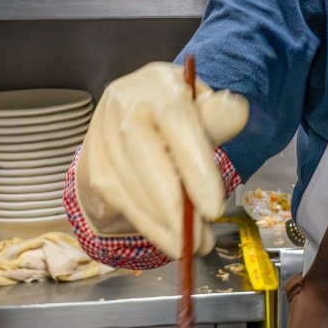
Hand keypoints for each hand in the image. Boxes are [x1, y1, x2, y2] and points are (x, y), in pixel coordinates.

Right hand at [74, 62, 249, 259]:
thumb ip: (218, 118)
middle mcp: (123, 101)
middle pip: (142, 153)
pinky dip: (145, 224)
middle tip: (197, 238)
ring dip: (160, 222)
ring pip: (126, 183)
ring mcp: (101, 131)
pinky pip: (117, 199)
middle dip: (172, 204)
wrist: (133, 124)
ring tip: (190, 245)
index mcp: (159, 82)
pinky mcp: (93, 162)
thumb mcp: (203, 116)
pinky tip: (167, 238)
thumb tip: (234, 109)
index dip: (194, 167)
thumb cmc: (178, 124)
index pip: (176, 121)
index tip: (213, 209)